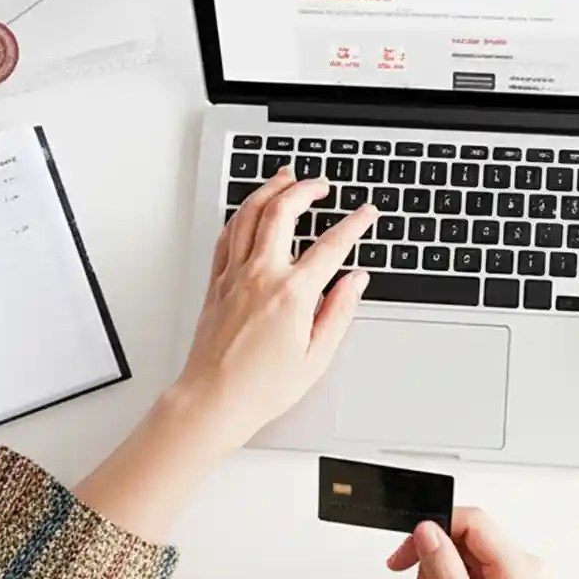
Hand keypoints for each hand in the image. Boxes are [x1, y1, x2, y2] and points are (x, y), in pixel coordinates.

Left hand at [179, 167, 377, 444]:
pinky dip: (242, 215)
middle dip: (305, 189)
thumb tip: (355, 281)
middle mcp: (261, 276)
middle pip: (283, 212)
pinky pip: (228, 235)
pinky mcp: (216, 283)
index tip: (366, 214)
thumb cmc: (261, 388)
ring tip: (285, 178)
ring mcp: (234, 276)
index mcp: (292, 294)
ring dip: (270, 189)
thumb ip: (339, 311)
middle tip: (321, 185)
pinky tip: (251, 210)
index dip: (354, 224)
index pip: (331, 245)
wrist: (212, 401)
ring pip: (249, 214)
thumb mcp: (317, 356)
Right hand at [387, 508, 547, 578]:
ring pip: (473, 554)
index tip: (408, 550)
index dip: (435, 526)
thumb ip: (446, 574)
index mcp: (520, 568)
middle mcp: (528, 568)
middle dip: (434, 552)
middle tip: (406, 572)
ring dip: (443, 569)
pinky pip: (482, 573)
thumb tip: (428, 533)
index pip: (472, 521)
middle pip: (470, 536)